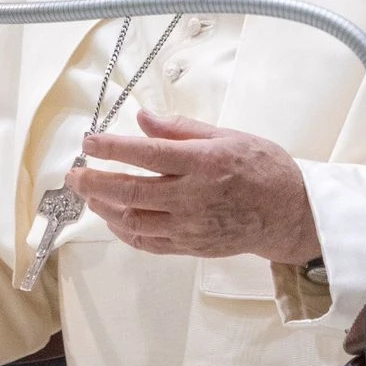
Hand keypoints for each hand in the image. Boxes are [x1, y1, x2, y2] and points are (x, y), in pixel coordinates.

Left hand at [68, 111, 320, 263]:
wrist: (290, 214)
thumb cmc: (263, 169)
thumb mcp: (228, 135)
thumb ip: (182, 128)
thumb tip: (143, 118)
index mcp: (204, 163)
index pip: (147, 154)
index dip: (112, 148)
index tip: (89, 142)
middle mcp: (193, 197)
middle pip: (131, 192)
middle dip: (95, 182)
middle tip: (75, 175)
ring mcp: (190, 227)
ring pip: (134, 221)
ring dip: (104, 208)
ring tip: (89, 194)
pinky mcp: (190, 247)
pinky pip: (147, 243)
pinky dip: (124, 231)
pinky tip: (113, 218)